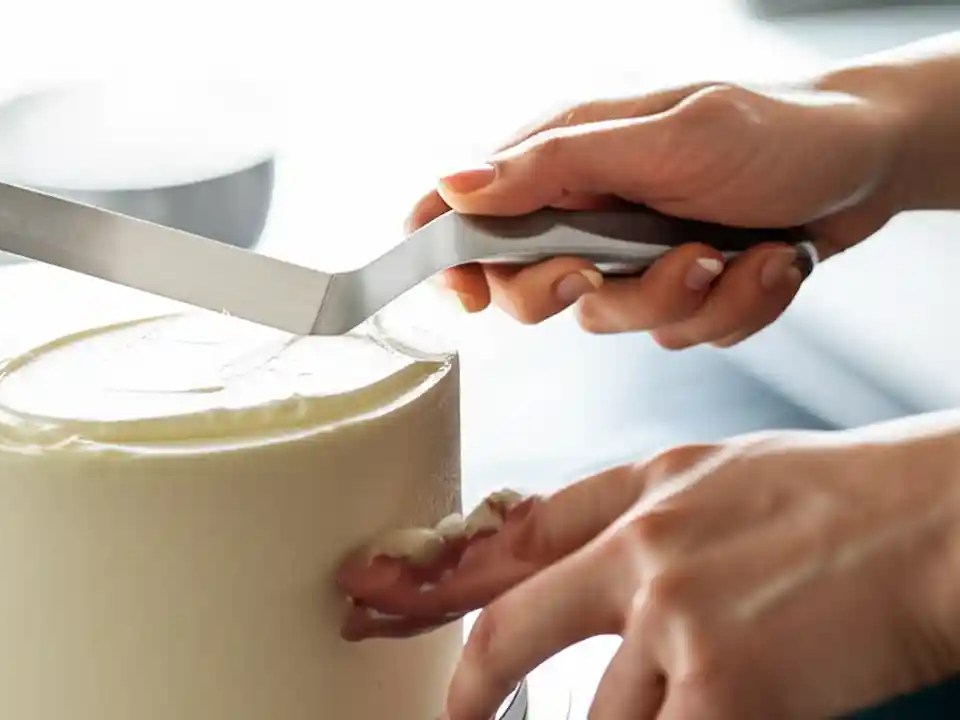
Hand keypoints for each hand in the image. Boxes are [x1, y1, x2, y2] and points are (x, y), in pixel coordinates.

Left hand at [338, 416, 959, 718]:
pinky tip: (701, 716)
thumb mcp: (725, 476)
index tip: (383, 594)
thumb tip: (578, 557)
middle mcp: (643, 553)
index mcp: (643, 492)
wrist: (942, 525)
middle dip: (471, 685)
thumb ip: (638, 511)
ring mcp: (678, 622)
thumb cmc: (852, 501)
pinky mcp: (725, 689)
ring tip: (692, 697)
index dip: (436, 572)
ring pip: (599, 717)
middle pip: (514, 629)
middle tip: (456, 716)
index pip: (511, 537)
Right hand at [410, 80, 906, 347]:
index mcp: (568, 158)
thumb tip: (454, 185)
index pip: (468, 207)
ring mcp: (633, 256)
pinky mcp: (680, 291)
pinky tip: (767, 263)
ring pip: (608, 322)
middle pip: (525, 287)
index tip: (465, 294)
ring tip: (734, 252)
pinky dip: (729, 310)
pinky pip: (676, 335)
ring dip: (682, 298)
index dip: (448, 255)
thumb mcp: (664, 139)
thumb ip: (556, 167)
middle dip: (580, 290)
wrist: (873, 161)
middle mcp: (589, 209)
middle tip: (612, 269)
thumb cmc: (778, 129)